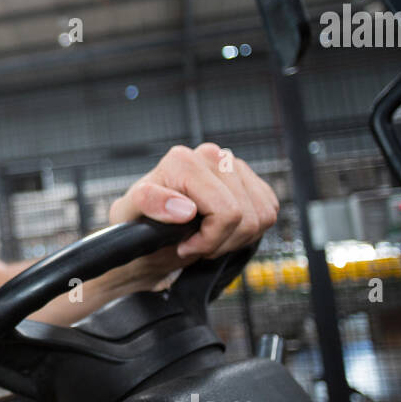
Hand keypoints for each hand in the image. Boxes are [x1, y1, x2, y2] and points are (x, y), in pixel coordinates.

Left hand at [106, 143, 278, 287]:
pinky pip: (269, 211)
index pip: (226, 212)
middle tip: (194, 244)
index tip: (183, 245)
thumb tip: (185, 208)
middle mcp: (211, 155)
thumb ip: (150, 204)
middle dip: (221, 242)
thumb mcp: (130, 214)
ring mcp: (233, 165)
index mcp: (184, 161)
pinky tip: (222, 230)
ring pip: (262, 216)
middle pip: (246, 217)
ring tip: (206, 237)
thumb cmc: (138, 223)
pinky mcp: (249, 179)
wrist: (148, 233)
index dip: (209, 240)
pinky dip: (249, 230)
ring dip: (235, 238)